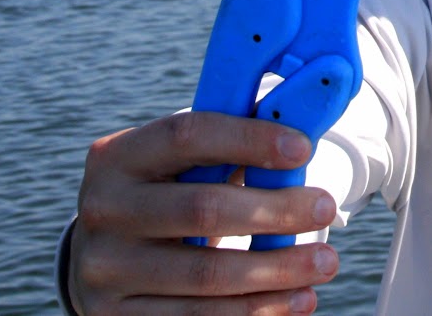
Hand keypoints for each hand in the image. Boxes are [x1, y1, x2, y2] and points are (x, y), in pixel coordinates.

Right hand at [70, 112, 338, 314]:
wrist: (108, 257)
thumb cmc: (167, 195)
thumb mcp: (179, 166)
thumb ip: (230, 149)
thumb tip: (306, 134)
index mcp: (118, 157)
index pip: (186, 135)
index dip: (248, 139)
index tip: (303, 149)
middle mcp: (104, 211)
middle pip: (202, 209)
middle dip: (275, 211)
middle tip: (327, 208)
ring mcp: (107, 269)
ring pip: (206, 275)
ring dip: (277, 270)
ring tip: (325, 262)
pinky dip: (255, 311)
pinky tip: (295, 299)